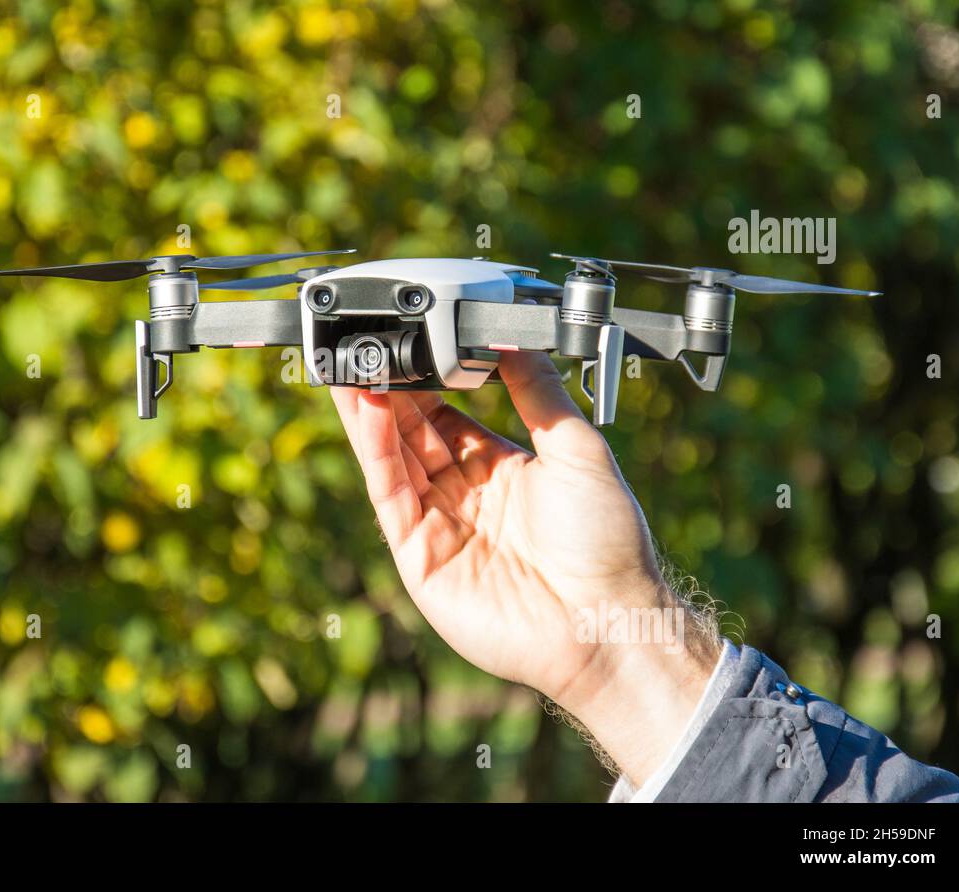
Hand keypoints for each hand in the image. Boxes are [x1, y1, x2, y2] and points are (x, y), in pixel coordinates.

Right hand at [331, 351, 720, 784]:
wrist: (608, 621)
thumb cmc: (606, 545)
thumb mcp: (577, 448)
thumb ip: (539, 391)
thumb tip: (515, 337)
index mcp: (499, 470)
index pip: (444, 417)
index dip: (422, 382)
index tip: (405, 341)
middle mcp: (464, 497)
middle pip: (411, 435)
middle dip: (387, 391)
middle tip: (362, 344)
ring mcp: (439, 528)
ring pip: (392, 461)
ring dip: (370, 414)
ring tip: (350, 367)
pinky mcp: (420, 559)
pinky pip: (392, 497)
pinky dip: (376, 453)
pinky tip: (368, 411)